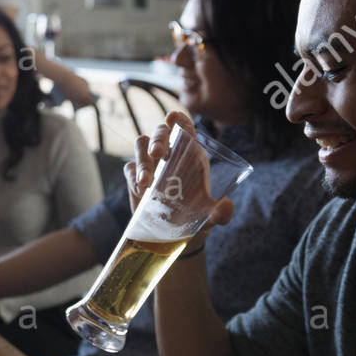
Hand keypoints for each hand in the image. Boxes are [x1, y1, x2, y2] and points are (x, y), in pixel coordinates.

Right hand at [126, 111, 234, 238]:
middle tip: (158, 154)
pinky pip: (130, 168)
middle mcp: (170, 155)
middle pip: (159, 132)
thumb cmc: (196, 220)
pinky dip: (133, 176)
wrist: (174, 238)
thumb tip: (226, 208)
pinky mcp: (136, 179)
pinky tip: (140, 191)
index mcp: (191, 154)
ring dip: (142, 160)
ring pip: (140, 145)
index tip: (172, 117)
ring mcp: (151, 165)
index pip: (184, 128)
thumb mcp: (212, 218)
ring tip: (146, 182)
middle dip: (157, 139)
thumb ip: (221, 213)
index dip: (178, 119)